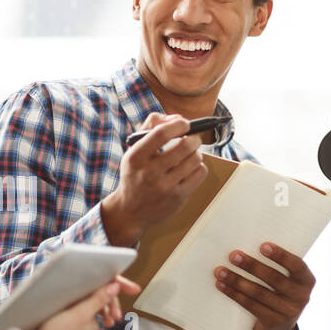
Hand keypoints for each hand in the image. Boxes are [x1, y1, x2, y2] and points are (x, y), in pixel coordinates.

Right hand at [101, 113, 208, 245]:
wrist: (130, 211)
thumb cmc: (135, 175)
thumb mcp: (133, 151)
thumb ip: (150, 128)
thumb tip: (175, 118)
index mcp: (136, 157)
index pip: (161, 133)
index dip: (178, 124)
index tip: (184, 123)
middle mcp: (149, 172)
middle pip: (184, 145)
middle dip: (193, 138)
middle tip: (192, 139)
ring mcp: (164, 186)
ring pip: (195, 159)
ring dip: (197, 153)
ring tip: (190, 155)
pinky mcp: (177, 197)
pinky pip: (200, 173)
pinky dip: (199, 167)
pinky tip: (191, 168)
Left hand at [213, 243, 314, 329]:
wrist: (280, 326)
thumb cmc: (280, 292)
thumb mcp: (287, 279)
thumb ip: (277, 265)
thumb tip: (247, 243)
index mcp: (307, 280)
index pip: (296, 265)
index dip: (280, 255)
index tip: (262, 245)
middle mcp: (301, 296)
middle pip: (274, 279)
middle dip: (251, 265)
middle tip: (233, 255)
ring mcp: (288, 311)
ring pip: (259, 293)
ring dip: (237, 280)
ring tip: (220, 271)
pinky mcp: (273, 322)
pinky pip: (251, 305)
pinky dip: (234, 294)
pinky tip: (222, 285)